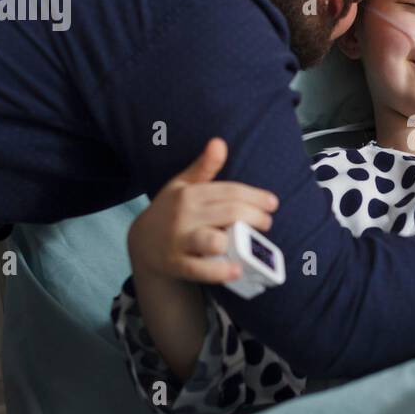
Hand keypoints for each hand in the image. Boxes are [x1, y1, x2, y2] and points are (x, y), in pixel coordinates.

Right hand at [128, 138, 279, 283]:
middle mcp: (184, 216)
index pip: (229, 192)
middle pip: (229, 213)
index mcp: (189, 194)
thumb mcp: (182, 185)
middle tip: (266, 223)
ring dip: (235, 242)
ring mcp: (180, 241)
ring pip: (213, 240)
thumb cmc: (171, 211)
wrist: (142, 243)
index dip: (255, 197)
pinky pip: (201, 270)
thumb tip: (219, 142)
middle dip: (254, 218)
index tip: (272, 203)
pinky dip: (220, 271)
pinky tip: (236, 269)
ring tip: (251, 245)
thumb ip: (204, 166)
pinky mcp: (178, 265)